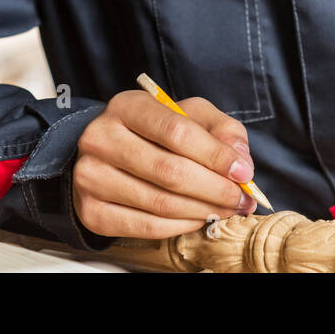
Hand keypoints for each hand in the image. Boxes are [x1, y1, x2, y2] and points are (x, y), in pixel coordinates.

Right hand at [72, 91, 256, 238]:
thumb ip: (221, 131)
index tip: (243, 173)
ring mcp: (91, 177)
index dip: (216, 156)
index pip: (177, 132)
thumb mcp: (190, 115)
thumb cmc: (156, 132)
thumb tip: (240, 163)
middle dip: (215, 190)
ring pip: (160, 203)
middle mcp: (101, 139)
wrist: (108, 153)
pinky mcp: (92, 212)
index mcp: (127, 106)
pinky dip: (181, 227)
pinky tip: (199, 219)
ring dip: (203, 211)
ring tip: (227, 210)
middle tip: (242, 200)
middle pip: (170, 171)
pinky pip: (146, 227)